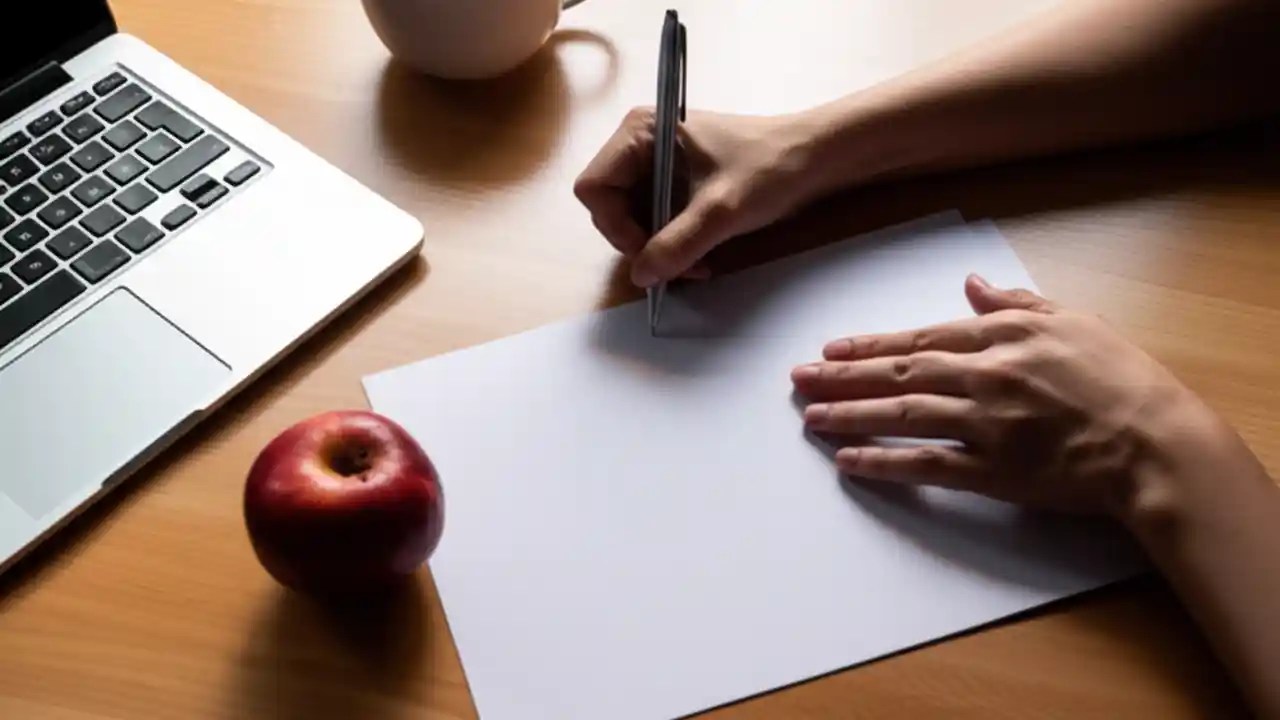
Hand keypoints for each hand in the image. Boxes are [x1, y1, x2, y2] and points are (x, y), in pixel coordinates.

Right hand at [574, 108, 818, 286]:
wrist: (816, 157)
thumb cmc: (771, 167)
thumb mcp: (722, 210)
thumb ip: (678, 243)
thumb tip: (640, 276)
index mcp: (639, 132)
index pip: (594, 188)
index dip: (615, 226)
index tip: (650, 251)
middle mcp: (639, 144)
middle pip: (609, 207)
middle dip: (640, 242)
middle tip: (678, 266)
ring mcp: (656, 164)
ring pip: (632, 220)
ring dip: (658, 249)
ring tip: (696, 264)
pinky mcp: (674, 182)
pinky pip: (655, 220)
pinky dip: (672, 243)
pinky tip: (700, 254)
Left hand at [790, 275, 1242, 518]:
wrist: (1154, 443)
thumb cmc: (1122, 380)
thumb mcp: (1074, 322)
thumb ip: (1016, 303)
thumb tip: (972, 282)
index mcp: (1001, 338)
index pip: (919, 337)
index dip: (870, 344)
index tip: (830, 348)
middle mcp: (982, 377)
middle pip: (898, 372)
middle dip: (842, 376)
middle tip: (797, 379)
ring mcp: (984, 425)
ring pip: (901, 414)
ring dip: (850, 415)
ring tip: (809, 417)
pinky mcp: (992, 471)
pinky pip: (926, 465)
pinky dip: (884, 462)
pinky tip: (849, 462)